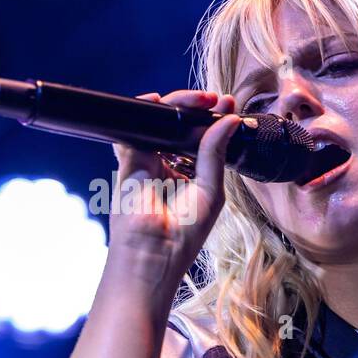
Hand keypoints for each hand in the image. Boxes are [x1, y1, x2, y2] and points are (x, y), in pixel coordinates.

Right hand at [105, 90, 240, 303]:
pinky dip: (143, 113)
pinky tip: (158, 102)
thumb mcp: (210, 190)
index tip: (229, 103)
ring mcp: (147, 163)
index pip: (202, 140)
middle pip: (181, 127)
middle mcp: (169, 166)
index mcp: (191, 175)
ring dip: (177, 105)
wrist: (151, 258)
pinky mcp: (128, 163)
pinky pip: (133, 130)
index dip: (214, 120)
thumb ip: (215, 154)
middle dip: (198, 107)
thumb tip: (230, 120)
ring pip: (159, 124)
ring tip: (200, 99)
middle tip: (216, 98)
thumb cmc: (183, 235)